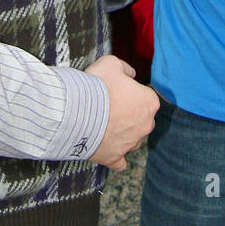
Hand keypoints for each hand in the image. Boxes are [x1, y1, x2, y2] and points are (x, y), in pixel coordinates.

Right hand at [86, 55, 158, 170]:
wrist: (76, 112)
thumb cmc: (96, 86)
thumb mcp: (110, 63)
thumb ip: (125, 68)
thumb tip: (130, 74)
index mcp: (149, 102)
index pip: (145, 96)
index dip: (130, 92)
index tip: (117, 90)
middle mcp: (145, 125)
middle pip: (142, 119)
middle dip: (129, 114)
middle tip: (109, 106)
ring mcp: (130, 143)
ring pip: (132, 139)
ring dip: (122, 133)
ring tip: (102, 124)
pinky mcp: (115, 157)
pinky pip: (120, 162)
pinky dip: (116, 157)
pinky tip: (109, 151)